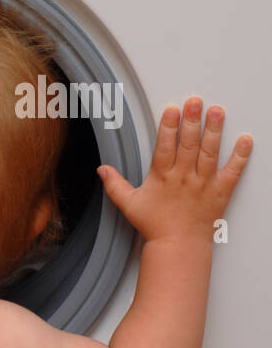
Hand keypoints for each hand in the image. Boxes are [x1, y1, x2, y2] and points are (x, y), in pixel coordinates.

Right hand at [98, 96, 251, 242]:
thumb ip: (114, 185)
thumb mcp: (129, 204)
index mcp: (162, 177)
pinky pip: (233, 171)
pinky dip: (241, 155)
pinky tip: (245, 140)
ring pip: (210, 152)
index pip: (165, 146)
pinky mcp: (221, 191)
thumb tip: (102, 170)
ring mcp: (204, 183)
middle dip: (192, 120)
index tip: (172, 110)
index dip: (168, 126)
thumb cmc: (156, 226)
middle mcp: (184, 177)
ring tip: (217, 111)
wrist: (178, 246)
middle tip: (195, 102)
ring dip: (214, 130)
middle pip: (189, 144)